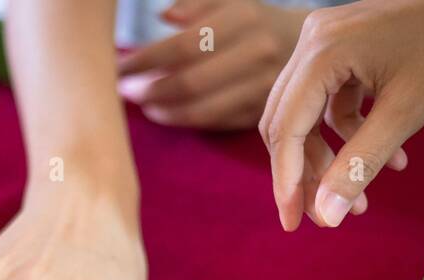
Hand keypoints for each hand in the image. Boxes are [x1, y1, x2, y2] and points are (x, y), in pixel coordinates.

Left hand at [119, 0, 309, 129]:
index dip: (145, 60)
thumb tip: (164, 17)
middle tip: (124, 91)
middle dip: (149, 90)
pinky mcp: (263, 113)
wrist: (303, 45)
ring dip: (164, 111)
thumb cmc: (252, 21)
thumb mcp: (229, 0)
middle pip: (189, 82)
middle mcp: (257, 53)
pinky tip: (166, 113)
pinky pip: (216, 123)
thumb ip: (195, 3)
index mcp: (244, 18)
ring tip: (143, 104)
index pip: (183, 45)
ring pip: (201, 109)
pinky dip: (185, 121)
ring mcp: (263, 87)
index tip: (119, 67)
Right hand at [258, 0, 423, 230]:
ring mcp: (330, 41)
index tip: (294, 223)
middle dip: (306, 174)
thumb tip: (327, 214)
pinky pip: (332, 100)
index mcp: (323, 51)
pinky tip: (391, 159)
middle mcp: (316, 40)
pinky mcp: (347, 47)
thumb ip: (360, 165)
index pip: (286, 127)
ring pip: (308, 115)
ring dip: (330, 159)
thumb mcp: (406, 113)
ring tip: (362, 199)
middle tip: (324, 218)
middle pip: (288, 122)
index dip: (287, 181)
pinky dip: (352, 134)